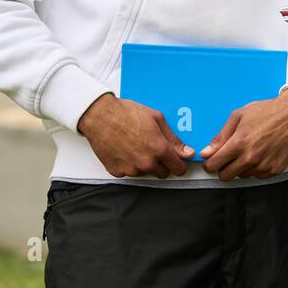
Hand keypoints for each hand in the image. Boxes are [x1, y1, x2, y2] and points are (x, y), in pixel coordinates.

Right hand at [77, 93, 193, 177]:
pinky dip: (130, 164)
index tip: (177, 159)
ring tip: (137, 145)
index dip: (180, 163)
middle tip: (155, 149)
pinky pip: (130, 172)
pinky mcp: (117, 172)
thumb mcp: (157, 119)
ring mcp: (130, 169)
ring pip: (146, 173)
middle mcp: (146, 163)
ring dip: (146, 164)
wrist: (99, 116)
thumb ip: (174, 140)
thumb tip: (187, 153)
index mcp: (159, 149)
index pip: (179, 169)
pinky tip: (125, 149)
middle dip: (163, 163)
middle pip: (164, 173)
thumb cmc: (127, 114)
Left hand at [200, 88, 287, 180]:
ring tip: (250, 149)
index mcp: (238, 144)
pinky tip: (261, 153)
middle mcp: (250, 158)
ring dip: (241, 167)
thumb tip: (207, 152)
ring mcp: (263, 166)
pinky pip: (257, 176)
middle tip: (230, 156)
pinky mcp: (274, 170)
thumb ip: (220, 136)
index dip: (209, 163)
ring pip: (242, 176)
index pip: (213, 166)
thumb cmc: (268, 112)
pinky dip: (256, 167)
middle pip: (225, 176)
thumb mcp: (238, 116)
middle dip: (223, 167)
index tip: (212, 160)